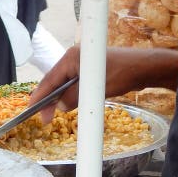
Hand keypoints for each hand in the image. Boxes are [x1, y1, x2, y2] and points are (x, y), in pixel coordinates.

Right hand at [29, 45, 177, 122]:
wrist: (145, 68)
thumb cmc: (123, 74)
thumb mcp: (96, 90)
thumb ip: (74, 98)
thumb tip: (59, 107)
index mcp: (72, 57)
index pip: (50, 79)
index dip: (39, 96)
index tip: (32, 110)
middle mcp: (74, 57)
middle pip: (53, 80)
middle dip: (47, 100)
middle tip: (44, 119)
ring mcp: (82, 63)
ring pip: (63, 83)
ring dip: (58, 98)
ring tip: (52, 115)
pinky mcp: (89, 69)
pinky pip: (72, 83)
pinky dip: (67, 94)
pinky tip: (66, 105)